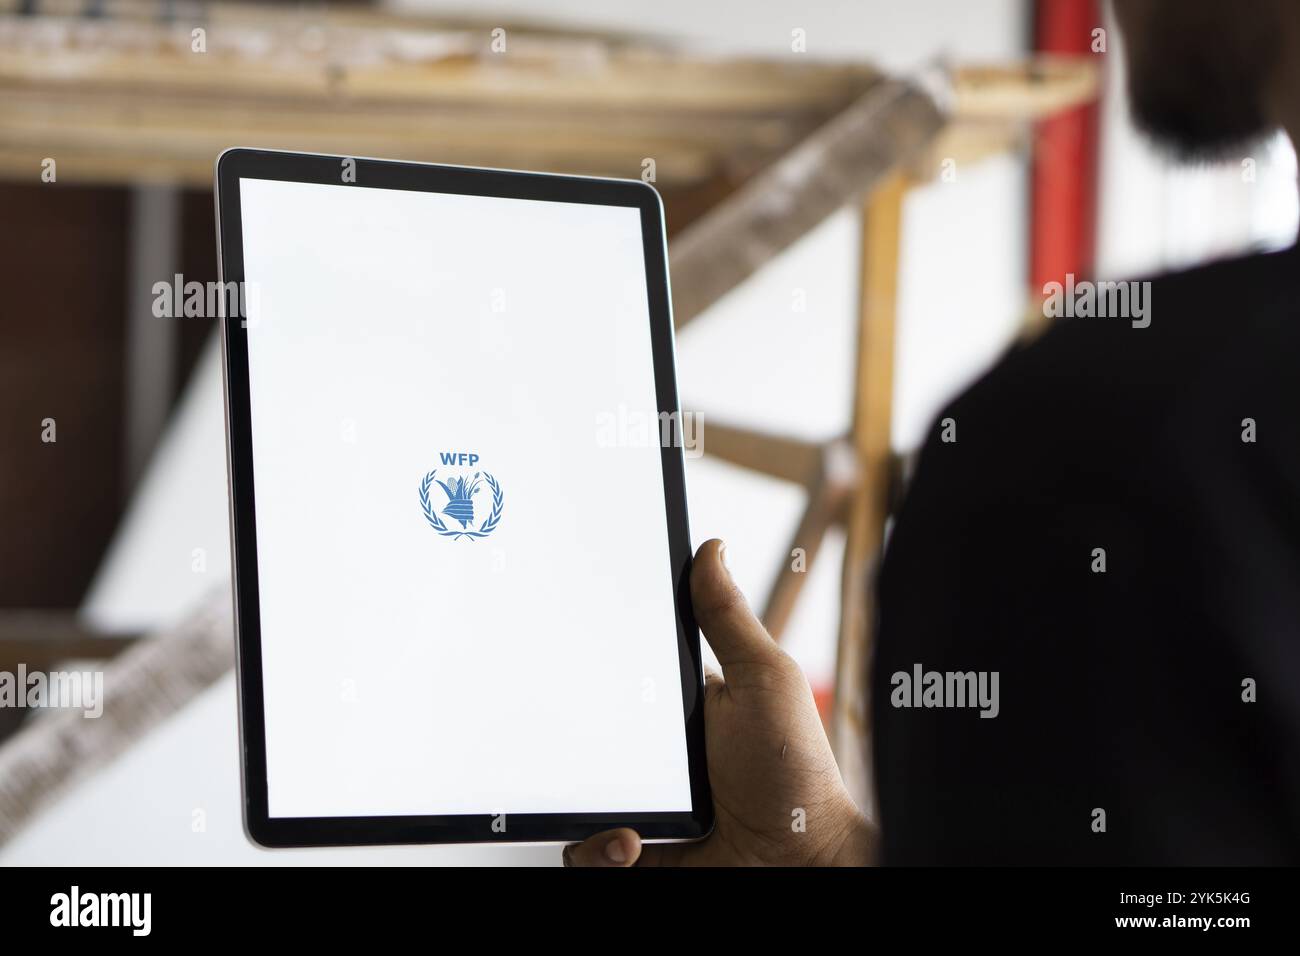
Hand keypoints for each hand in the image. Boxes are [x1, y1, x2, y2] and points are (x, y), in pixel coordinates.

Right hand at [564, 539, 874, 866]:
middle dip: (569, 736)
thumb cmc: (796, 776)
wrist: (801, 865)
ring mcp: (642, 804)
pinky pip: (583, 849)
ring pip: (573, 794)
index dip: (590, 668)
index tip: (563, 651)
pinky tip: (630, 841)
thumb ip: (730, 619)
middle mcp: (655, 756)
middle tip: (579, 738)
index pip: (618, 677)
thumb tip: (710, 549)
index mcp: (681, 708)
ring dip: (581, 801)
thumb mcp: (765, 681)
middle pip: (583, 734)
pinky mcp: (632, 850)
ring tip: (617, 808)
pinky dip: (596, 848)